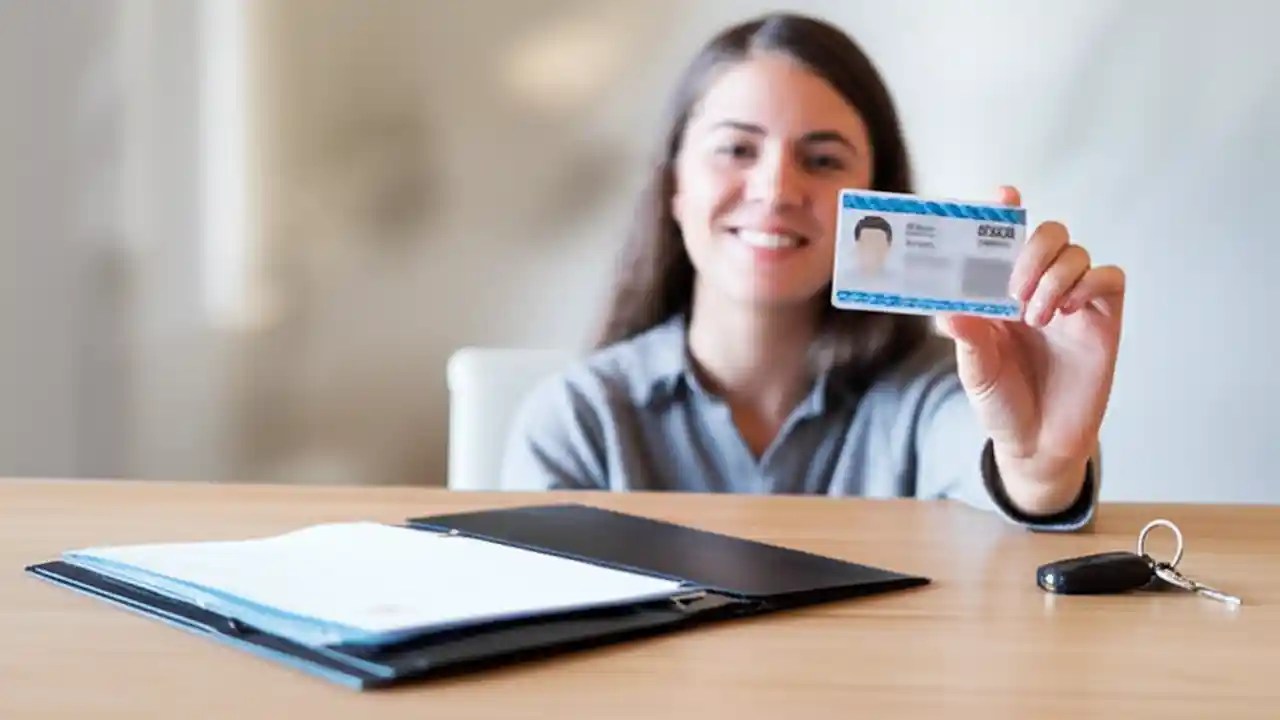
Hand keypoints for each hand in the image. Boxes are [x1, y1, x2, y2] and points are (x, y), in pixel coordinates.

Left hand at [935, 186, 1124, 515]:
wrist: (1037, 443)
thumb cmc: (1002, 401)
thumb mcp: (975, 372)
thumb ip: (965, 339)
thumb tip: (948, 312)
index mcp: (1000, 291)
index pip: (1007, 238)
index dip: (1006, 211)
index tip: (1004, 197)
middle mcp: (1037, 288)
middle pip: (1049, 233)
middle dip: (1032, 250)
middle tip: (1014, 289)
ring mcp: (1073, 301)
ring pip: (1077, 252)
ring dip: (1055, 275)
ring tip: (1036, 317)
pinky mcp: (1102, 320)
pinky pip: (1109, 278)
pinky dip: (1090, 284)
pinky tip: (1068, 311)